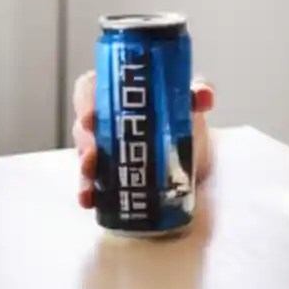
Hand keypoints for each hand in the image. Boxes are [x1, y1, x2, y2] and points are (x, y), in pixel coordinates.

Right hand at [72, 70, 215, 208]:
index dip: (85, 100)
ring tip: (91, 176)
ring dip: (85, 167)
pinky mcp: (106, 176)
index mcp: (116, 93)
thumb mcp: (189, 102)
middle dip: (85, 139)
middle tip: (93, 151)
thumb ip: (197, 94)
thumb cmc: (181, 118)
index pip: (89, 88)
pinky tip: (89, 200)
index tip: (91, 116)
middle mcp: (102, 120)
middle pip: (83, 126)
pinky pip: (91, 183)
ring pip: (84, 155)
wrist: (193, 154)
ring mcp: (101, 149)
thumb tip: (205, 96)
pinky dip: (89, 191)